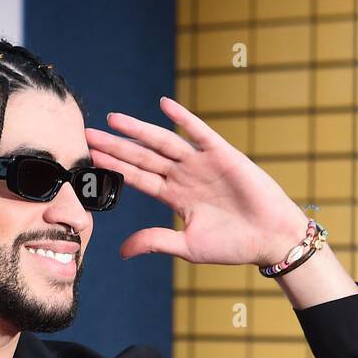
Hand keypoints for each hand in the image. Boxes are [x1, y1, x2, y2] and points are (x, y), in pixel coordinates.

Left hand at [86, 96, 311, 266]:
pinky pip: (200, 133)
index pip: (137, 177)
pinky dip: (183, 119)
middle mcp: (184, 176)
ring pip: (164, 143)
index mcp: (174, 196)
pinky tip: (165, 106)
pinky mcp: (223, 155)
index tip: (91, 159)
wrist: (269, 238)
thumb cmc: (233, 245)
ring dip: (139, 130)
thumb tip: (121, 251)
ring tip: (114, 120)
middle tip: (88, 135)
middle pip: (143, 157)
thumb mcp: (187, 247)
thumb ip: (155, 242)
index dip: (114, 168)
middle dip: (116, 146)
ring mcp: (202, 163)